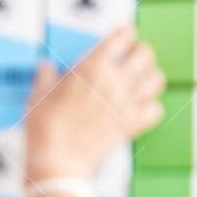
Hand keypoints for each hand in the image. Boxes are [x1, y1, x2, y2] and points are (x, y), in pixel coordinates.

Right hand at [24, 27, 164, 181]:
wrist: (57, 162)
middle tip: (130, 60)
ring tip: (138, 82)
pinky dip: (151, 108)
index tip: (121, 38)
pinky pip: (156, 110)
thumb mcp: (38, 95)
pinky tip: (138, 109)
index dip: (123, 34)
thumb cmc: (45, 129)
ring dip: (149, 78)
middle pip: (146, 54)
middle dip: (139, 54)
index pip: (123, 36)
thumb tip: (45, 67)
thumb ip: (46, 76)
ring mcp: (126, 104)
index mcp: (92, 67)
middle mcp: (114, 81)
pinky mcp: (131, 126)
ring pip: (157, 79)